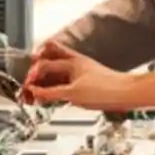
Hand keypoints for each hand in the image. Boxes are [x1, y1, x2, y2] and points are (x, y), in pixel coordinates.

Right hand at [21, 41, 137, 110]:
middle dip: (36, 69)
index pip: (44, 64)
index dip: (32, 75)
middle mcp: (76, 63)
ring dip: (45, 79)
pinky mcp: (86, 81)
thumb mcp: (73, 94)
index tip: (27, 87)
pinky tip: (52, 95)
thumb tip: (34, 92)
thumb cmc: (106, 90)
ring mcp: (81, 71)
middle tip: (28, 82)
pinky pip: (65, 80)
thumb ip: (51, 92)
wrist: (127, 94)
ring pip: (57, 70)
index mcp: (72, 62)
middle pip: (50, 59)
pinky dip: (55, 86)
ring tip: (36, 91)